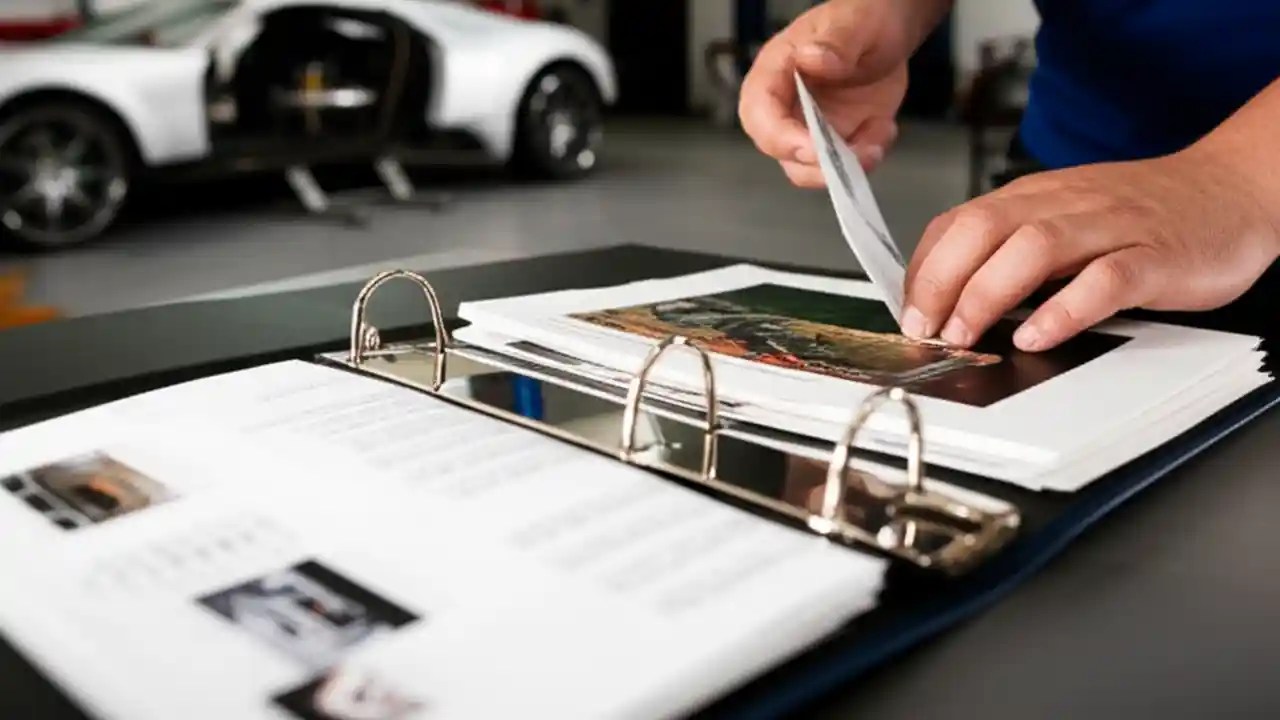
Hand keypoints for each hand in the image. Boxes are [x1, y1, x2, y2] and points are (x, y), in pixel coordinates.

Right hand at [738, 0, 924, 185]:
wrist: (889, 31)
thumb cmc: (862, 19)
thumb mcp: (855, 24)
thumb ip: (836, 42)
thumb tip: (812, 58)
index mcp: (775, 72)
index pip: (759, 113)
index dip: (780, 138)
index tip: (814, 149)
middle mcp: (785, 106)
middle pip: (780, 150)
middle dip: (816, 165)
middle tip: (857, 154)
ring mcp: (809, 127)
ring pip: (810, 168)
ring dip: (846, 164)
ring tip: (881, 133)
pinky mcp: (835, 140)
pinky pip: (844, 164)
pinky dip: (868, 154)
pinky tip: (884, 126)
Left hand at [901, 150, 1279, 351]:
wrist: (1232, 187)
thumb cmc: (1142, 214)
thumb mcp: (1064, 218)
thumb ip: (1012, 248)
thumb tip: (948, 294)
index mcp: (1036, 196)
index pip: (959, 221)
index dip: (925, 267)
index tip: (908, 310)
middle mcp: (1067, 205)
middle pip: (984, 230)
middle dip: (942, 281)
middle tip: (926, 328)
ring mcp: (1112, 229)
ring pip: (1034, 248)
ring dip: (987, 294)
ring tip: (965, 333)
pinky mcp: (1155, 258)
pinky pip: (1104, 281)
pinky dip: (1065, 309)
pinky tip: (1038, 335)